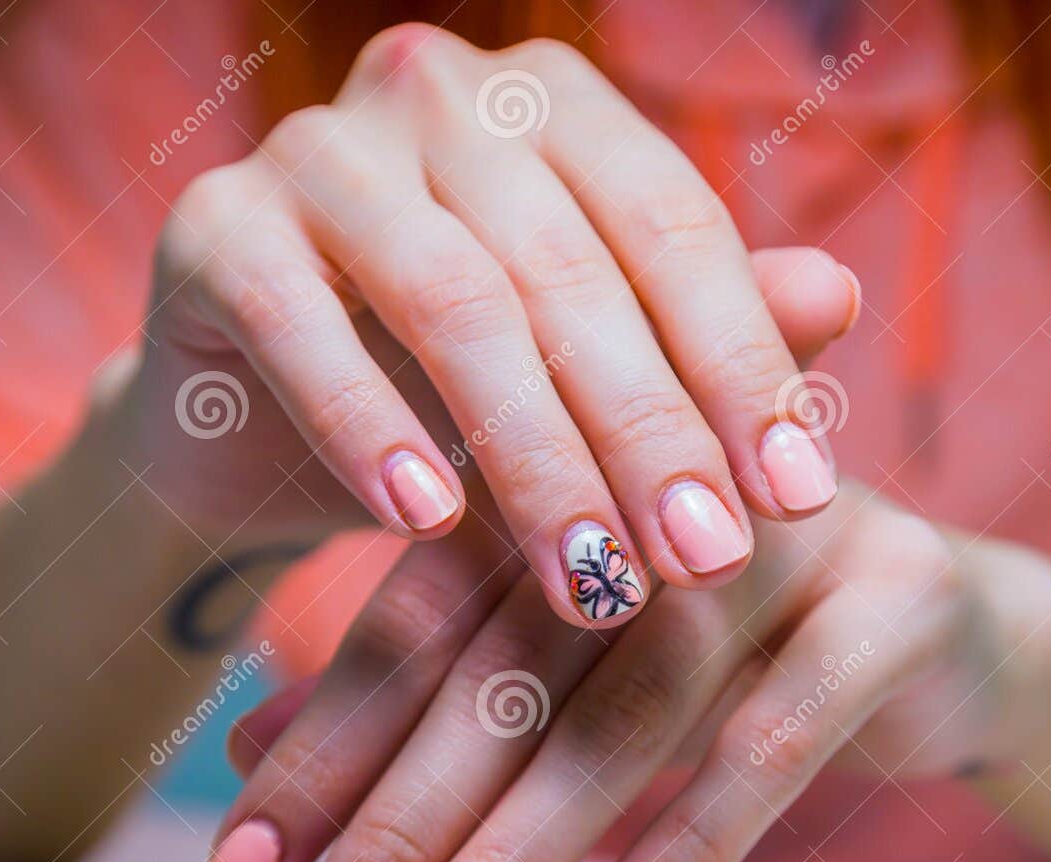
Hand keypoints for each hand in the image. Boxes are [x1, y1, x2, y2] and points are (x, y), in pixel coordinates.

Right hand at [107, 23, 854, 626]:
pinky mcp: (210, 222)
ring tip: (591, 579)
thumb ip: (696, 338)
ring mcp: (318, 147)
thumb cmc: (454, 401)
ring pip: (454, 300)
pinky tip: (423, 526)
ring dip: (531, 456)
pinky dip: (364, 427)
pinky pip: (299, 325)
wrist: (261, 437)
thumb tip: (840, 298)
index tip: (800, 501)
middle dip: (649, 434)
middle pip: (573, 271)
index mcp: (557, 104)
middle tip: (704, 561)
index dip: (744, 367)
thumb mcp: (587, 379)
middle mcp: (441, 92)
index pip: (675, 228)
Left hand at [210, 485, 1050, 861]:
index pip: (420, 611)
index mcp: (574, 472)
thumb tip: (244, 745)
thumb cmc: (734, 644)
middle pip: (507, 663)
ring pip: (628, 707)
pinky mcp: (894, 601)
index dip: (325, 743)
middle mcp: (664, 486)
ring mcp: (785, 536)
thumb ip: (436, 686)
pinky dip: (690, 840)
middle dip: (399, 822)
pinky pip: (775, 736)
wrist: (954, 621)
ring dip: (522, 853)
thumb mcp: (583, 658)